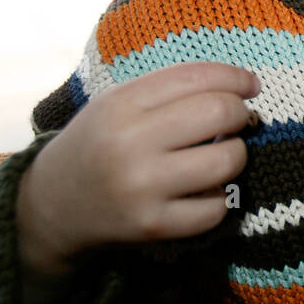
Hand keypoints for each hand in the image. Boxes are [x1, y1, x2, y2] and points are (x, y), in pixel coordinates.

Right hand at [17, 61, 260, 276]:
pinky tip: (203, 190)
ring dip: (236, 155)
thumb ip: (173, 88)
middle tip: (234, 121)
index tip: (250, 86)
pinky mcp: (152, 226)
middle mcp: (129, 143)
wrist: (53, 205)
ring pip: (227, 160)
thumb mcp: (119, 102)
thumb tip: (245, 86)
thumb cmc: (102, 143)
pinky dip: (220, 197)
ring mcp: (141, 188)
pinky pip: (216, 208)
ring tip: (220, 154)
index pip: (197, 77)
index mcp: (120, 104)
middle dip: (239, 114)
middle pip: (219, 112)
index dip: (236, 78)